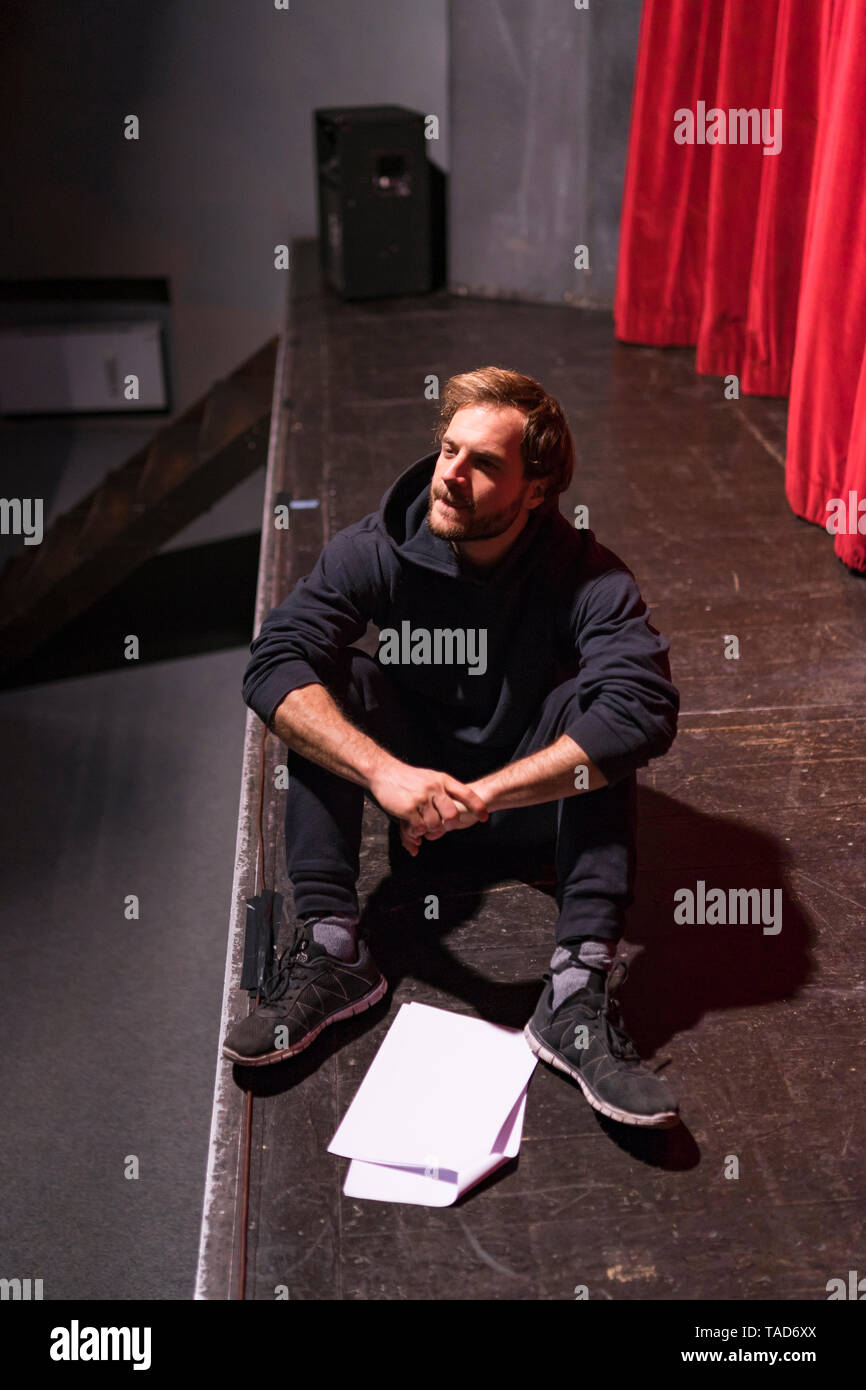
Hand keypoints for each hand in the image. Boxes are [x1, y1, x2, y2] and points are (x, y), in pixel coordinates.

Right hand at [369, 761, 488, 849]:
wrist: (384, 772)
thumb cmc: (407, 778)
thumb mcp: (430, 777)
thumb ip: (443, 789)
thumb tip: (458, 803)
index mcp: (443, 780)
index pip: (467, 794)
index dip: (478, 807)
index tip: (485, 817)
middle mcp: (435, 788)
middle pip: (452, 815)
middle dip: (450, 825)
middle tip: (444, 827)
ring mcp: (422, 798)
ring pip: (435, 824)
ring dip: (429, 830)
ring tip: (422, 825)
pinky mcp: (409, 808)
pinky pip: (420, 827)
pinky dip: (417, 831)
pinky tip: (412, 826)